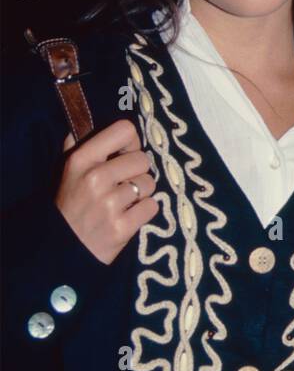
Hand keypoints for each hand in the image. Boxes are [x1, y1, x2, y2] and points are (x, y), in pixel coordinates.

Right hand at [55, 119, 157, 263]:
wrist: (64, 248)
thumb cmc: (70, 204)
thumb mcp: (67, 171)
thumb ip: (77, 145)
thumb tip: (86, 122)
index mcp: (81, 159)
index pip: (124, 130)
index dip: (131, 142)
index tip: (126, 155)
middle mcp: (95, 178)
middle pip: (143, 159)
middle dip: (138, 172)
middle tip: (124, 184)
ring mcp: (109, 204)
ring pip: (149, 184)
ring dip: (141, 193)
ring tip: (124, 202)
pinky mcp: (122, 227)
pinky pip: (152, 206)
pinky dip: (144, 211)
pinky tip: (129, 215)